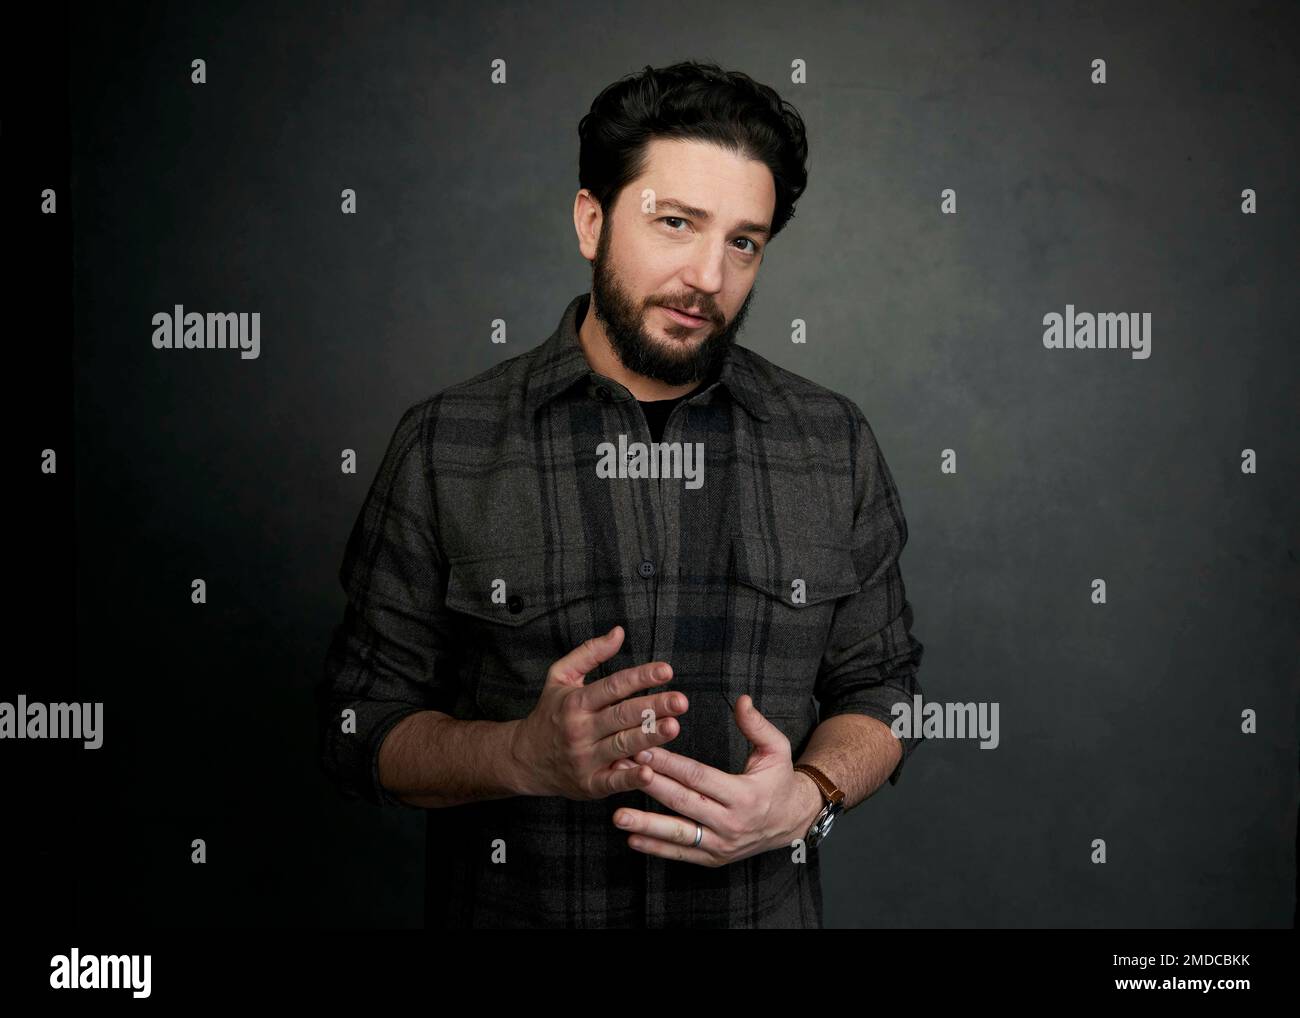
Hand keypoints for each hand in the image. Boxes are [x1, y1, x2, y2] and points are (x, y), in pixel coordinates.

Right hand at [510, 625, 688, 799]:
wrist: (523, 759)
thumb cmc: (550, 713)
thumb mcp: (560, 677)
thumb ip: (590, 652)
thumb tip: (619, 632)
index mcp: (576, 702)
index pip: (612, 686)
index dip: (640, 677)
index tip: (666, 670)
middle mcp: (579, 729)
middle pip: (621, 715)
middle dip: (652, 707)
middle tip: (680, 700)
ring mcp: (584, 758)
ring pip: (620, 745)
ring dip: (648, 737)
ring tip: (673, 726)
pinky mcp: (589, 784)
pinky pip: (612, 782)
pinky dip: (630, 778)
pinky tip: (648, 771)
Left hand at [608, 694, 823, 865]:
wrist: (792, 822)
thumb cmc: (779, 779)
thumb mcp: (777, 749)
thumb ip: (757, 725)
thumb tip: (740, 700)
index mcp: (744, 794)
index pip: (698, 776)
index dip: (669, 764)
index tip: (642, 749)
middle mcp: (732, 822)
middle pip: (683, 802)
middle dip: (649, 785)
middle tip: (620, 771)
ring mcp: (722, 844)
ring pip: (678, 833)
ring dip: (645, 824)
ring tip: (617, 816)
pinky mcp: (713, 858)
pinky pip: (681, 854)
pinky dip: (656, 848)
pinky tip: (632, 839)